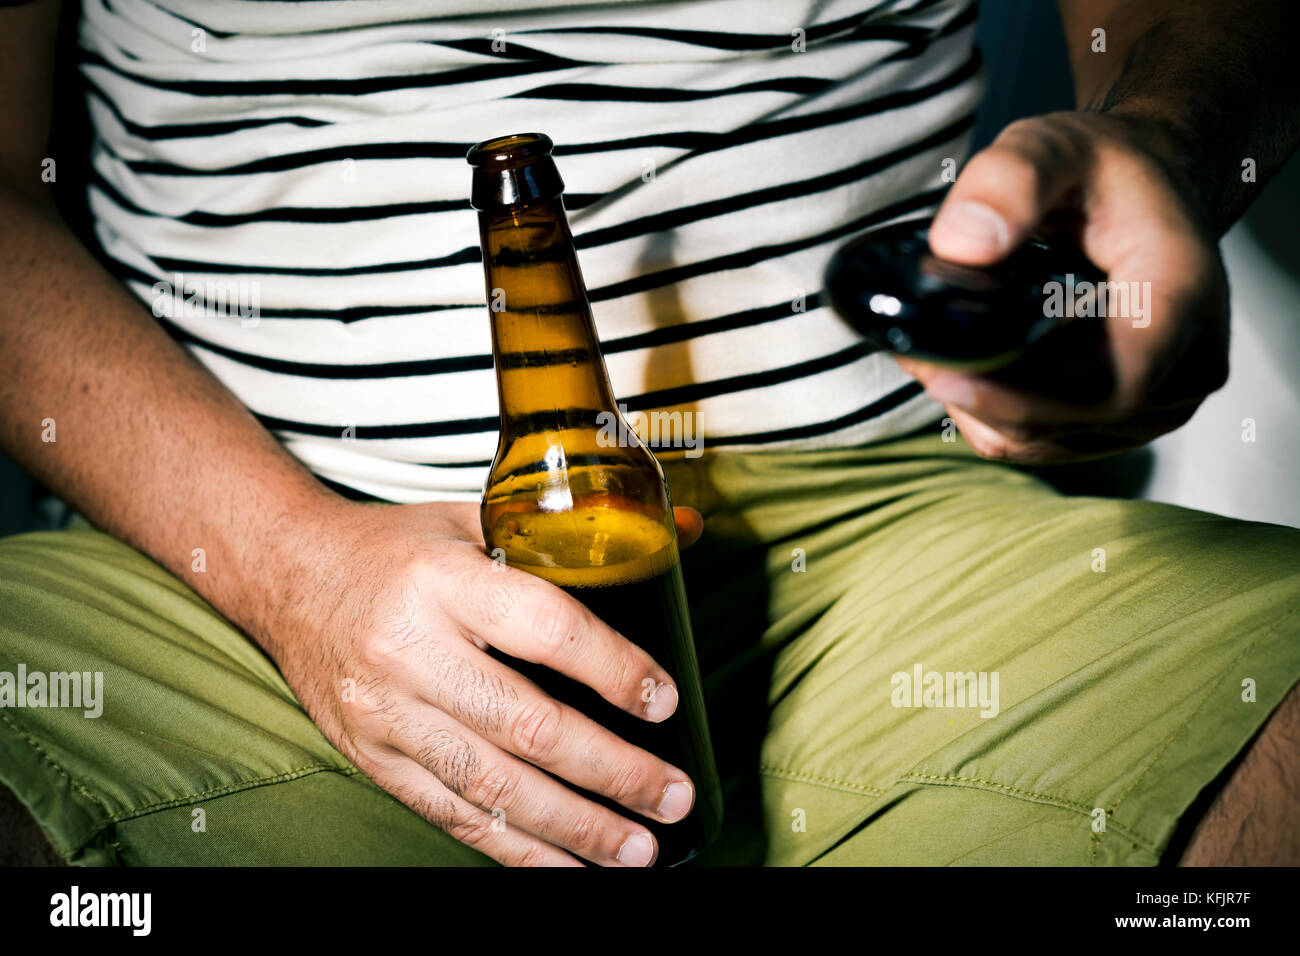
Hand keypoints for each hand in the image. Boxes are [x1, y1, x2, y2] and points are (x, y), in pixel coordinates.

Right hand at [262, 497, 704, 866]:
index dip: (613, 670)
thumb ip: (568, 537)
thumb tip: (681, 536)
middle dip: (612, 771)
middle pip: (526, 725)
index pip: (545, 629)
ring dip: (573, 827)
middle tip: (672, 796)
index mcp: (443, 581)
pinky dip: (515, 850)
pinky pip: (451, 814)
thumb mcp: (473, 519)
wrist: (285, 574)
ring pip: (492, 786)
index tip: (663, 702)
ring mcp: (387, 714)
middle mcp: (410, 651)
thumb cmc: (393, 547)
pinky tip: (565, 867)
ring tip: (636, 850)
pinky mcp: (372, 756)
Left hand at [897, 110, 1229, 462]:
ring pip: (1044, 439)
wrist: (1150, 187)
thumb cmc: (1108, 168)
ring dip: (979, 405)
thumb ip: (1010, 178)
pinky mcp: (1122, 419)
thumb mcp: (1056, 140)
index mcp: (1181, 301)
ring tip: (933, 350)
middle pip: (1066, 420)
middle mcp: (1184, 367)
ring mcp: (1157, 403)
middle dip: (980, 395)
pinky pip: (1040, 440)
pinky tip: (964, 368)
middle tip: (913, 348)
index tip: (946, 374)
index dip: (1022, 395)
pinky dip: (992, 413)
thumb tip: (961, 244)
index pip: (1109, 385)